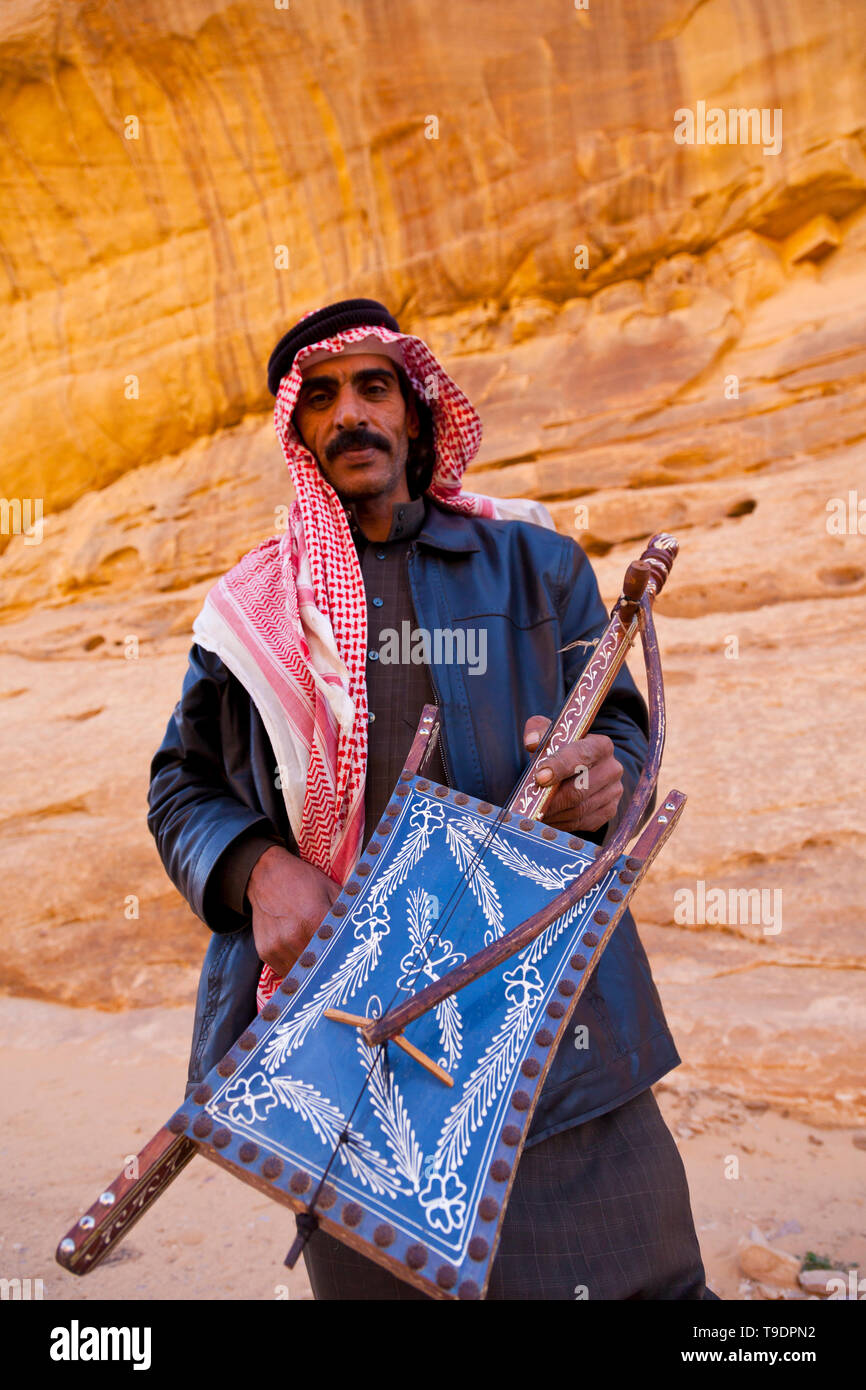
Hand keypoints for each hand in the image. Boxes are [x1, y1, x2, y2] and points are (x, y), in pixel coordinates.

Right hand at [247, 846, 340, 976]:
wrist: (266, 876)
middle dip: (328, 965)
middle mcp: (294, 935)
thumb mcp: (331, 889)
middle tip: (336, 965)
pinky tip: (299, 954)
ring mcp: (277, 945)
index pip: (336, 950)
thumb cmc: (303, 881)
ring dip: (310, 969)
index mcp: (314, 918)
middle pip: (318, 964)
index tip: (350, 960)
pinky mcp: (265, 951)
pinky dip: (293, 966)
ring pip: (300, 972)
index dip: (344, 956)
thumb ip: (347, 911)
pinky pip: (284, 970)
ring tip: (316, 959)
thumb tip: (368, 930)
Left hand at [523, 717, 623, 834]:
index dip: (560, 767)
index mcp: (601, 745)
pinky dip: (561, 823)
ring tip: (533, 812)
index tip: (539, 778)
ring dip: (553, 813)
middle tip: (530, 803)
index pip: (582, 755)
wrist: (580, 770)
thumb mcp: (550, 735)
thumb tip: (531, 741)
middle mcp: (613, 768)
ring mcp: (613, 792)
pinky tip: (547, 818)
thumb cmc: (561, 750)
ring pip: (579, 809)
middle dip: (551, 798)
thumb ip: (538, 731)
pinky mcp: (609, 812)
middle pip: (579, 788)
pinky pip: (582, 822)